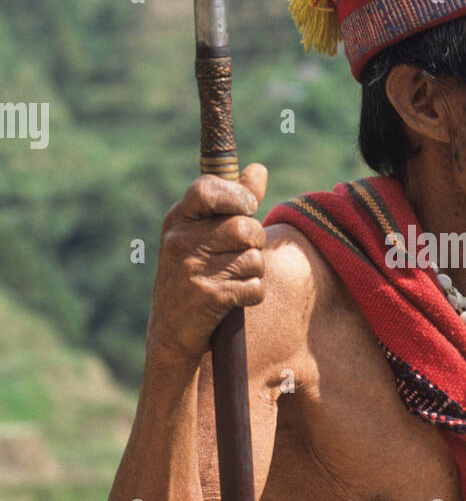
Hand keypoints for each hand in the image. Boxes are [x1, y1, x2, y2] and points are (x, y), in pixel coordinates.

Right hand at [147, 162, 267, 362]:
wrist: (170, 330)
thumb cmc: (194, 273)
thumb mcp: (202, 233)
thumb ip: (233, 200)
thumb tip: (259, 169)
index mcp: (178, 219)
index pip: (207, 189)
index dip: (237, 194)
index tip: (248, 206)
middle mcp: (181, 241)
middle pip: (245, 227)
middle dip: (255, 241)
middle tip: (242, 253)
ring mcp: (193, 269)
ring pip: (254, 259)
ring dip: (254, 271)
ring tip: (232, 278)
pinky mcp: (209, 297)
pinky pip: (255, 287)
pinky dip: (252, 294)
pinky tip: (234, 298)